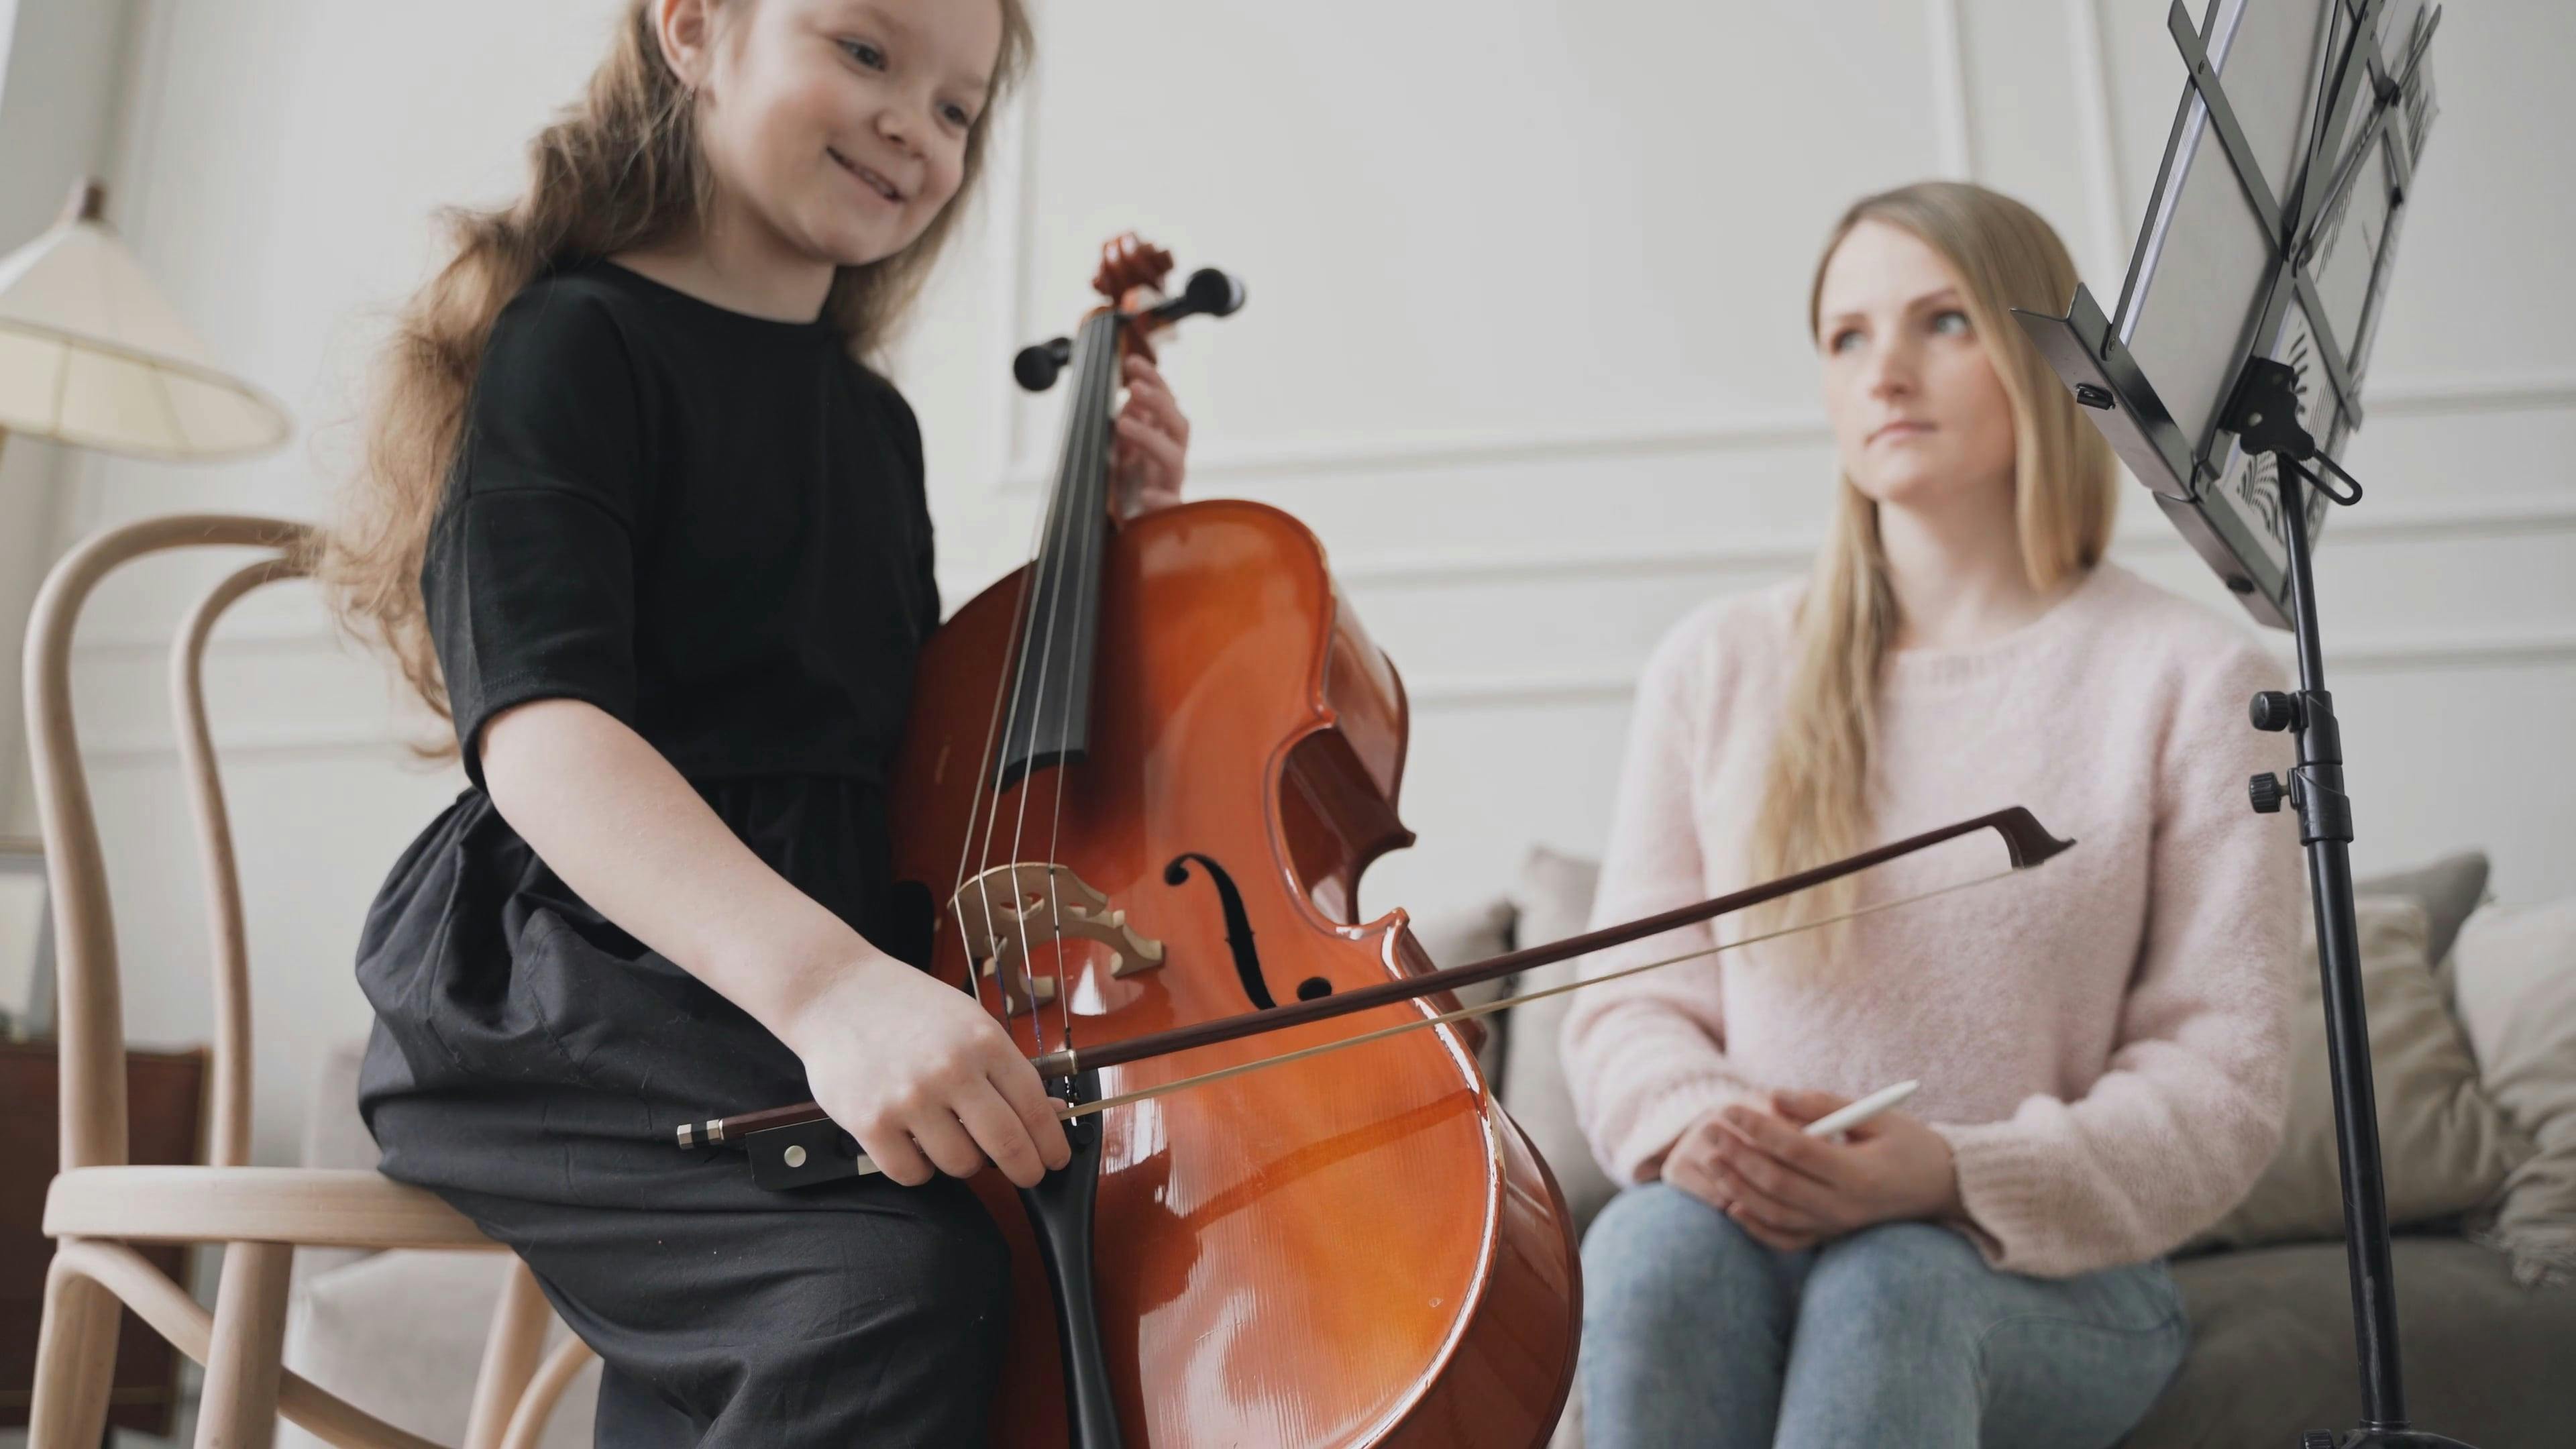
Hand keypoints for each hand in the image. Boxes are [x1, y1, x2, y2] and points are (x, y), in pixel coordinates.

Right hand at [779, 954, 1071, 1188]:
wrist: (835, 992)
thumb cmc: (908, 1007)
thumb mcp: (969, 1021)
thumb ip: (1005, 1068)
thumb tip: (1051, 1115)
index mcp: (984, 1041)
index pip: (1034, 1107)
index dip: (1051, 1143)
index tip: (1054, 1159)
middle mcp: (951, 1070)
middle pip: (1007, 1145)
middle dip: (1025, 1169)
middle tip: (1027, 1175)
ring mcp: (909, 1098)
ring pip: (961, 1164)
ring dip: (964, 1161)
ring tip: (950, 1137)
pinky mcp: (870, 1123)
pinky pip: (912, 1173)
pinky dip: (919, 1168)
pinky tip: (915, 1144)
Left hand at [1113, 355, 1188, 516]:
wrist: (1130, 533)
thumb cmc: (1127, 490)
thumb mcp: (1123, 451)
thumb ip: (1132, 424)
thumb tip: (1132, 398)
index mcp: (1162, 440)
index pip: (1165, 404)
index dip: (1154, 381)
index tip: (1133, 361)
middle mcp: (1171, 460)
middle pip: (1177, 425)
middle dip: (1159, 402)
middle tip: (1134, 387)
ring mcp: (1170, 486)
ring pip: (1173, 458)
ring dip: (1150, 437)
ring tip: (1123, 424)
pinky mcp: (1167, 515)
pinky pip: (1172, 506)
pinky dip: (1162, 499)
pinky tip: (1149, 494)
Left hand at [1661, 1089, 1961, 1251]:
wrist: (1942, 1188)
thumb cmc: (1908, 1143)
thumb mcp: (1877, 1115)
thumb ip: (1824, 1105)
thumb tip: (1773, 1097)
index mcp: (1860, 1174)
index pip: (1796, 1151)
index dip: (1759, 1129)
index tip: (1731, 1108)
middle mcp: (1845, 1207)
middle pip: (1778, 1183)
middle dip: (1738, 1155)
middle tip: (1709, 1129)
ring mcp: (1837, 1227)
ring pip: (1775, 1213)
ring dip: (1737, 1186)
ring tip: (1710, 1159)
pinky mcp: (1831, 1236)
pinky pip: (1787, 1239)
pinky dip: (1756, 1226)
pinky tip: (1731, 1203)